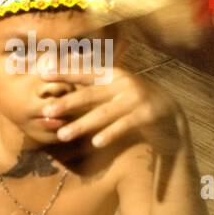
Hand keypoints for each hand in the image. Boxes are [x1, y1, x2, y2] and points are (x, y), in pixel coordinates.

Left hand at [43, 68, 185, 152]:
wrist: (170, 116)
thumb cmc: (134, 105)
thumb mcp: (114, 93)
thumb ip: (93, 90)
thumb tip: (63, 89)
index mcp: (114, 74)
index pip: (85, 72)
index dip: (65, 71)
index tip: (43, 74)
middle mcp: (124, 83)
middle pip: (91, 93)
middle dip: (68, 103)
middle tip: (47, 112)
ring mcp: (137, 98)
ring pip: (104, 113)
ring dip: (82, 124)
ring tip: (63, 135)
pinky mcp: (147, 114)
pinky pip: (124, 125)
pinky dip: (110, 133)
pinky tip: (95, 143)